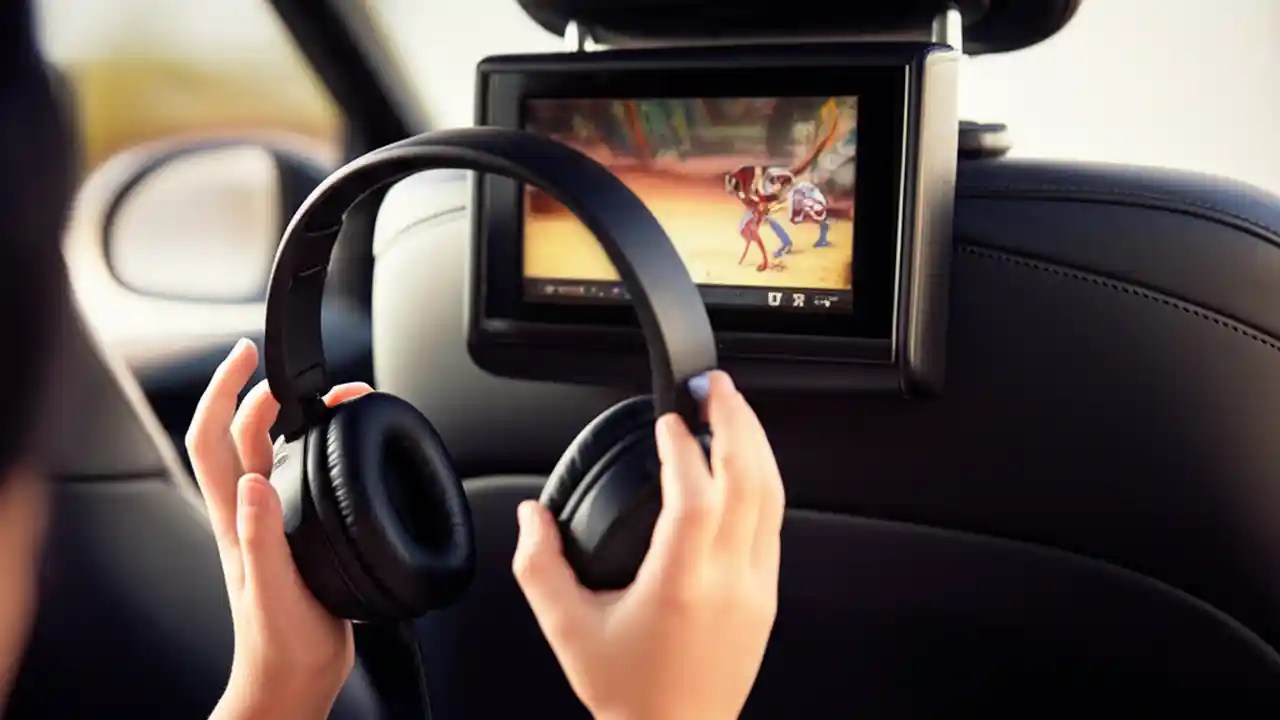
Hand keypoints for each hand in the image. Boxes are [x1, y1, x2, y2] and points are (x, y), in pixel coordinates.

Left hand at [187, 339, 370, 719]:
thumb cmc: (281, 643)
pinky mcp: (293, 535)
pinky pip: (296, 476)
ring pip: (269, 451)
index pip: (213, 437)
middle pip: (241, 433)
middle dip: (264, 391)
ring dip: (292, 417)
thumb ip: (260, 537)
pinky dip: (315, 449)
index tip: (247, 355)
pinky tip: (339, 451)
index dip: (223, 389)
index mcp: (235, 518)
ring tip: (330, 399)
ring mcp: (268, 522)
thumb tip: (252, 482)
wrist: (293, 677)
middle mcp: (246, 512)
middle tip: (301, 371)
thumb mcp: (272, 589)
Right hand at [513, 371, 783, 719]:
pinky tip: (744, 465)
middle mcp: (729, 582)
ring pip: (772, 498)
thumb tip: (531, 516)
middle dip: (736, 422)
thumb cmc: (629, 694)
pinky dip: (761, 481)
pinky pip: (773, 523)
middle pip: (750, 481)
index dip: (684, 447)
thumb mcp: (567, 630)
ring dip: (756, 445)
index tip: (668, 419)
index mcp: (682, 585)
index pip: (696, 495)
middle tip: (716, 385)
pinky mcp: (766, 598)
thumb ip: (539, 567)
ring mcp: (756, 589)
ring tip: (734, 411)